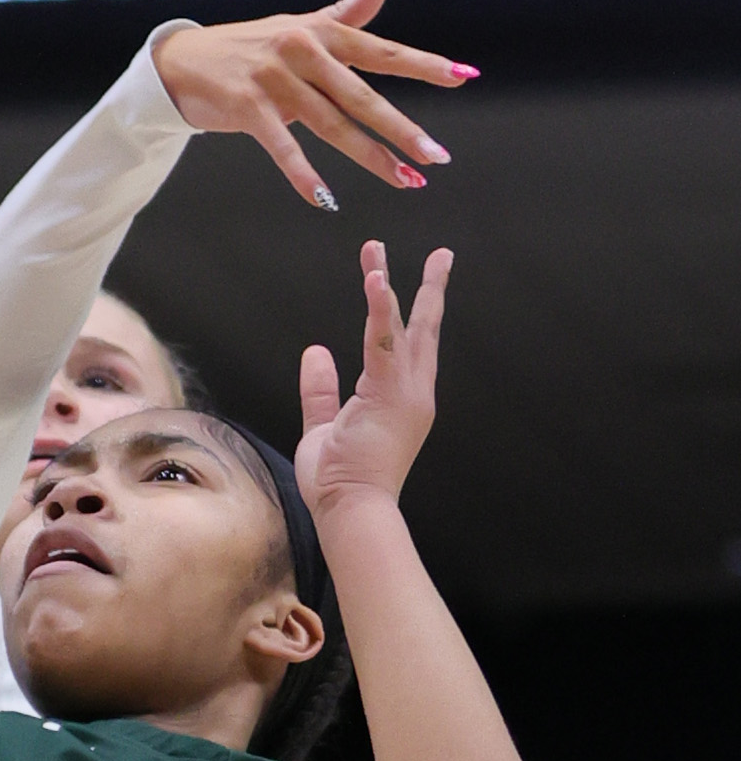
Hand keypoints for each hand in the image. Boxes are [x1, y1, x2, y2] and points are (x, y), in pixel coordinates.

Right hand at [152, 0, 475, 207]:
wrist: (182, 62)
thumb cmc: (249, 46)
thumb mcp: (299, 25)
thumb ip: (346, 12)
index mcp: (321, 31)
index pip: (382, 51)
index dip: (425, 64)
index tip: (466, 76)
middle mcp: (302, 50)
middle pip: (363, 96)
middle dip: (404, 129)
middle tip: (438, 157)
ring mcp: (274, 78)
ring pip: (331, 124)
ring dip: (370, 157)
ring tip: (406, 181)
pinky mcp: (246, 106)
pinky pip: (281, 146)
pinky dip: (303, 174)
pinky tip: (325, 200)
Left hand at [295, 241, 451, 517]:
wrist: (352, 510)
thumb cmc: (340, 479)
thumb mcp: (324, 426)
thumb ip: (322, 389)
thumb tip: (316, 351)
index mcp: (403, 400)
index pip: (414, 347)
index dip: (418, 311)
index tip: (427, 283)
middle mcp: (414, 392)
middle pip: (425, 329)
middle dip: (431, 288)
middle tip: (443, 254)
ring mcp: (406, 392)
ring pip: (402, 326)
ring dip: (388, 285)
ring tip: (376, 250)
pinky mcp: (387, 393)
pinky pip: (383, 340)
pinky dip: (379, 308)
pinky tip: (375, 279)